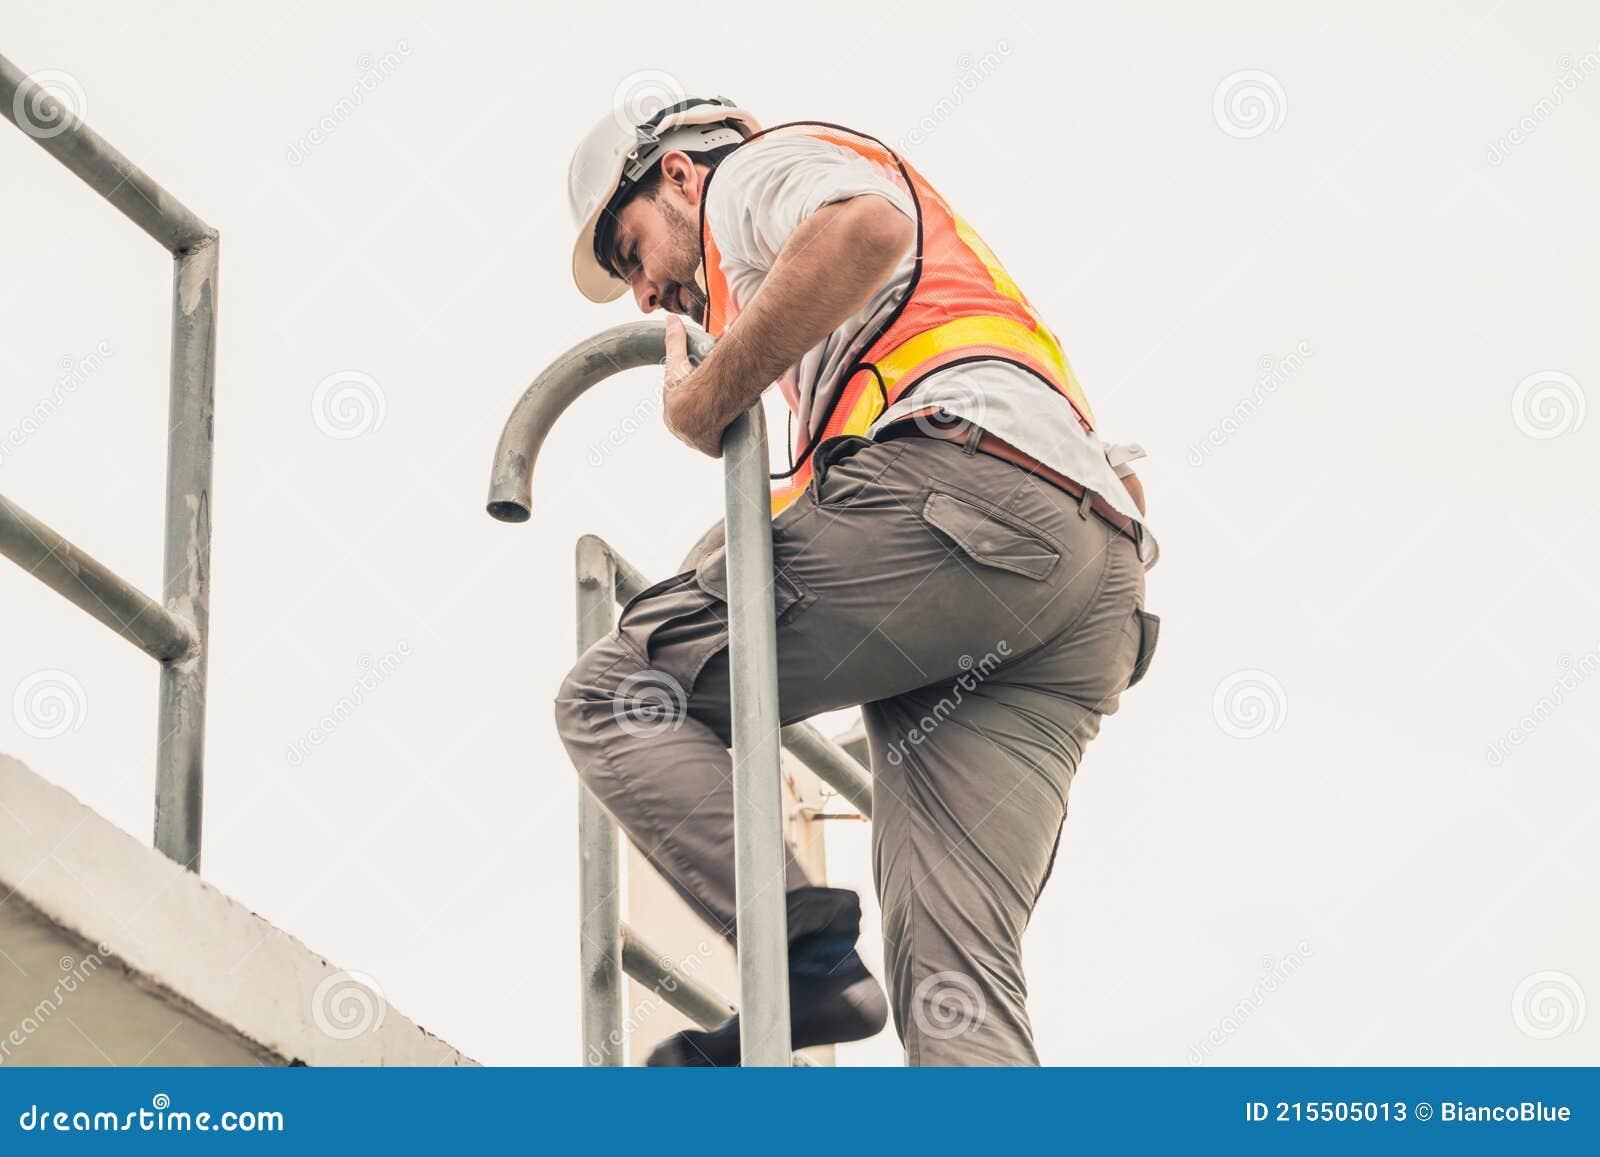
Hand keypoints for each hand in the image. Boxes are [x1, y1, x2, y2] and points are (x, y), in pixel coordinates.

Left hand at [662, 315, 725, 458]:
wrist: (699, 406)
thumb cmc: (688, 382)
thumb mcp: (679, 360)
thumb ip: (674, 341)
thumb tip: (669, 319)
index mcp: (672, 412)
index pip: (683, 409)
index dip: (695, 400)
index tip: (706, 394)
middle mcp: (680, 430)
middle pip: (696, 424)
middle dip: (707, 415)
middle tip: (721, 402)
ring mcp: (694, 441)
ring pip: (708, 435)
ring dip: (716, 428)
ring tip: (730, 415)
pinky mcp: (709, 448)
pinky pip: (717, 447)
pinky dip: (724, 441)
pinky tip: (733, 434)